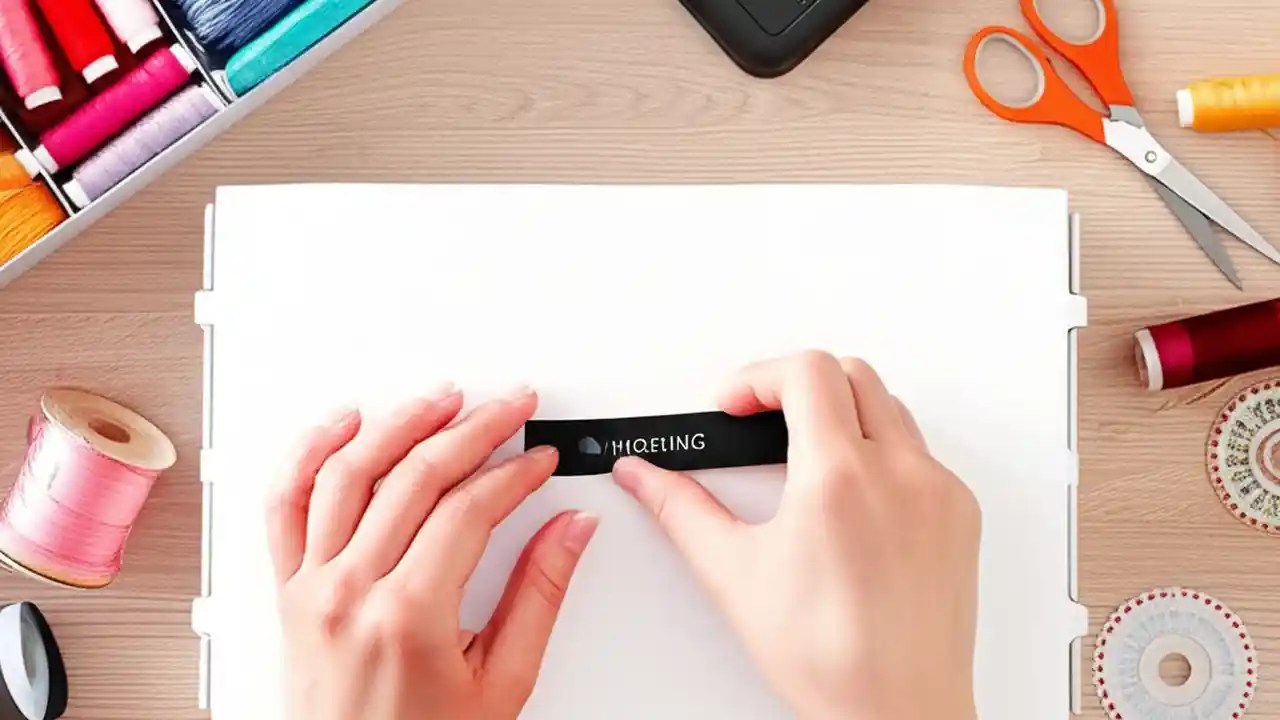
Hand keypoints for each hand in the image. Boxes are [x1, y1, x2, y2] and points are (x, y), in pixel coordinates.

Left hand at [268, 386, 598, 719]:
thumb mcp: (502, 680)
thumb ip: (539, 594)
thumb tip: (570, 531)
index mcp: (408, 616)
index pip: (469, 509)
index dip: (514, 473)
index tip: (539, 459)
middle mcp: (351, 592)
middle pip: (416, 476)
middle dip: (474, 428)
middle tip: (510, 406)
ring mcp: (312, 585)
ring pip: (349, 473)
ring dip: (398, 423)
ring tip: (441, 398)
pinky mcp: (288, 588)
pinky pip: (284, 504)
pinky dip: (308, 453)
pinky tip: (342, 425)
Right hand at [612, 352, 980, 719]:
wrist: (898, 712)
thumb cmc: (829, 659)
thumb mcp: (734, 574)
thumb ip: (680, 509)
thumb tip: (645, 477)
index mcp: (839, 477)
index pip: (805, 371)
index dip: (758, 376)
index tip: (734, 405)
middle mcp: (899, 473)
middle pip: (850, 374)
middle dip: (797, 384)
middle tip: (760, 419)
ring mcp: (938, 491)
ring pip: (889, 407)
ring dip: (842, 412)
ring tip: (803, 458)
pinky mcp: (960, 514)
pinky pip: (920, 452)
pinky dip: (881, 452)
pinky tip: (850, 495)